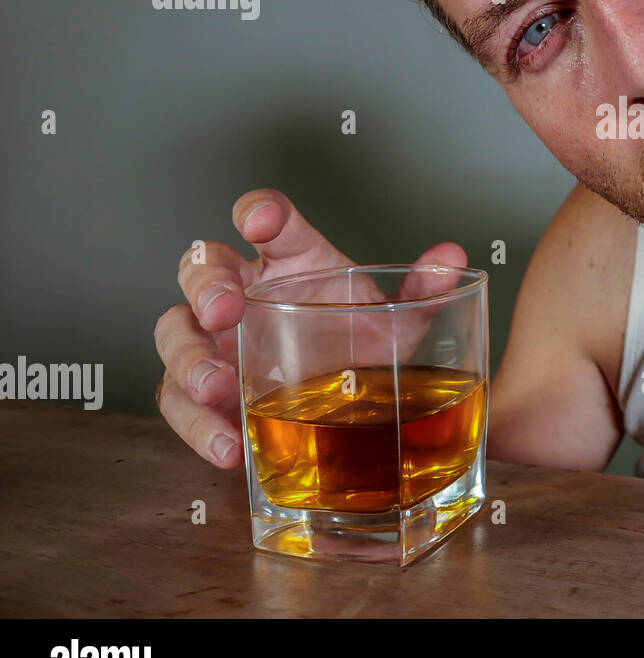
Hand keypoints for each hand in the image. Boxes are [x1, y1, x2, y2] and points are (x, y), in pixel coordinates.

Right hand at [153, 189, 466, 467]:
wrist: (349, 404)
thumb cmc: (361, 343)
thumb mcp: (396, 320)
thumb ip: (422, 291)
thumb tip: (455, 260)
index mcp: (289, 259)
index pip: (268, 219)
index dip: (259, 211)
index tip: (259, 219)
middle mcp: (242, 291)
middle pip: (201, 267)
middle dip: (205, 284)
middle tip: (224, 308)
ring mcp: (215, 342)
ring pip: (174, 334)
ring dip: (189, 358)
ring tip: (218, 385)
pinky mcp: (204, 394)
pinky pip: (179, 403)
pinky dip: (199, 425)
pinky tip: (229, 446)